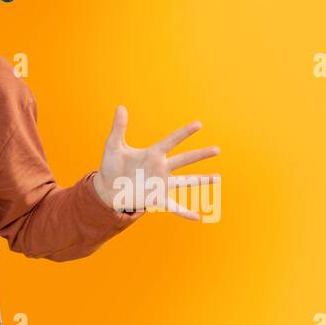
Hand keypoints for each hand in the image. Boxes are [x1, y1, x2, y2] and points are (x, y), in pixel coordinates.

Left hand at [92, 106, 218, 220]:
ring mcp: (161, 183)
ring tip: (218, 177)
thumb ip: (119, 127)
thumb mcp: (113, 146)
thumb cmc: (111, 166)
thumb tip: (120, 107)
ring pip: (185, 181)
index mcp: (153, 153)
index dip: (184, 133)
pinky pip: (174, 206)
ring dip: (201, 180)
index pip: (172, 141)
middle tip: (217, 149)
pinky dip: (185, 212)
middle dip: (200, 155)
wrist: (107, 188)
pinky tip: (197, 217)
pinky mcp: (157, 198)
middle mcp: (161, 168)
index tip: (199, 124)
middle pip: (184, 159)